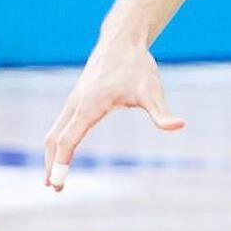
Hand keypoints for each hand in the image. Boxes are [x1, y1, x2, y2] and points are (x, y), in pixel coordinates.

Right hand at [42, 38, 182, 189]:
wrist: (122, 41)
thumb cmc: (137, 66)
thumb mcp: (152, 91)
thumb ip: (161, 113)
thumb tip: (179, 126)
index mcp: (89, 105)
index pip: (68, 139)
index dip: (61, 162)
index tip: (56, 183)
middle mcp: (75, 104)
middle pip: (54, 139)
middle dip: (51, 165)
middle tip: (54, 189)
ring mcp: (73, 101)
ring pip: (53, 132)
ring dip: (50, 156)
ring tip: (51, 180)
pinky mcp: (76, 99)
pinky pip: (59, 125)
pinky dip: (55, 143)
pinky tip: (60, 155)